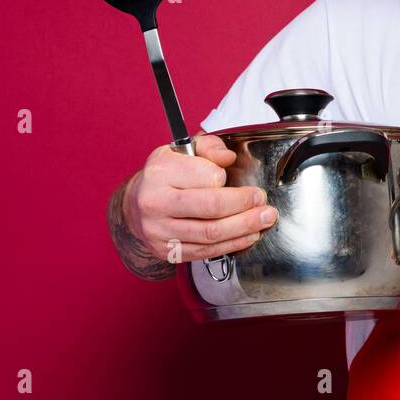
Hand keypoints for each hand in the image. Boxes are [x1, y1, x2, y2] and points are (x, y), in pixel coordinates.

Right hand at [123, 134, 277, 263]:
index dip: (224, 177)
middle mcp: (156, 203)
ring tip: (264, 219)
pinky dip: (232, 245)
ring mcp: (160, 231)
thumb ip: (210, 147)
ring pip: (211, 233)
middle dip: (245, 205)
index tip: (231, 176)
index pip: (205, 176)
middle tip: (263, 201)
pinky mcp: (167, 252)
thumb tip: (228, 158)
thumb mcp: (183, 150)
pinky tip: (248, 235)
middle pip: (212, 207)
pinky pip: (206, 252)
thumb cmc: (166, 174)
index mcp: (160, 173)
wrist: (135, 204)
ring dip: (245, 228)